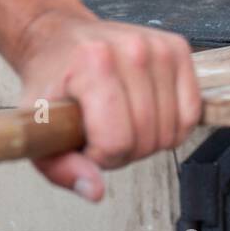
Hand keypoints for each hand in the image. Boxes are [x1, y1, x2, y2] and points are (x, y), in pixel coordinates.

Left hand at [12, 7, 200, 200]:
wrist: (62, 39)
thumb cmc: (52, 82)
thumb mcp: (38, 128)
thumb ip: (62, 168)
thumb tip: (95, 191)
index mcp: (92, 63)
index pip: (116, 141)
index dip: (100, 156)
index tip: (86, 142)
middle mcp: (132, 49)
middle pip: (146, 138)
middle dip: (124, 151)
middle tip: (103, 132)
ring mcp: (159, 48)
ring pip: (172, 130)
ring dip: (148, 140)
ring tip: (123, 122)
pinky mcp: (178, 49)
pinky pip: (191, 113)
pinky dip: (172, 127)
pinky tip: (148, 116)